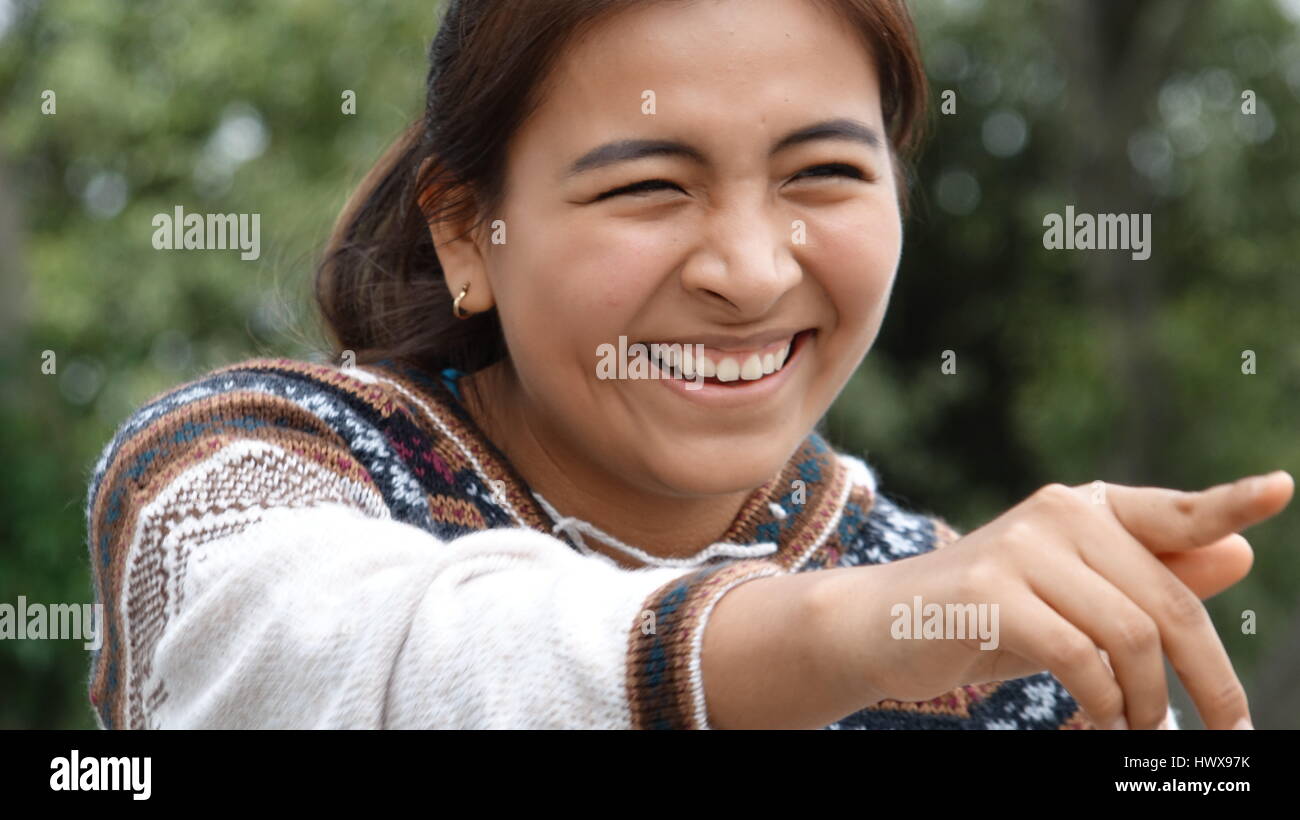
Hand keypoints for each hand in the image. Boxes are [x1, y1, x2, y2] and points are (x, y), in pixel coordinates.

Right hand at [858, 471, 1292, 729]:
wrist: (880, 626)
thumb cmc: (987, 616)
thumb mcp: (1074, 601)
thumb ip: (1149, 578)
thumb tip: (1238, 554)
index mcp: (1084, 508)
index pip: (1173, 509)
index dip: (1230, 502)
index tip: (1281, 489)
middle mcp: (1058, 513)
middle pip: (1167, 601)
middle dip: (1209, 678)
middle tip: (1228, 733)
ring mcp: (1022, 547)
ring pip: (1130, 634)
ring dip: (1146, 703)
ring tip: (1138, 735)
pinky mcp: (992, 591)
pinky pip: (1080, 657)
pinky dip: (1102, 704)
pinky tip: (1097, 724)